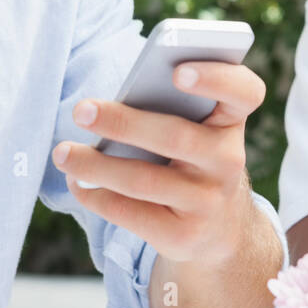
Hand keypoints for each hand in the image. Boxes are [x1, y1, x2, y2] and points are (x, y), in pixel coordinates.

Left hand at [51, 61, 265, 264]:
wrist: (218, 227)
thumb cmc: (192, 158)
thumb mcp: (196, 129)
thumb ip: (170, 108)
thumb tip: (107, 106)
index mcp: (231, 121)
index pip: (244, 92)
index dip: (217, 78)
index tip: (178, 72)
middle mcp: (228, 161)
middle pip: (175, 137)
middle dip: (123, 123)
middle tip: (81, 110)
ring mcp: (209, 201)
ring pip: (144, 180)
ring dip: (95, 164)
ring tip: (62, 152)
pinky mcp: (184, 236)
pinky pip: (131, 214)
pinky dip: (96, 196)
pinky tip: (76, 182)